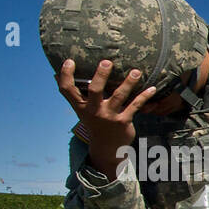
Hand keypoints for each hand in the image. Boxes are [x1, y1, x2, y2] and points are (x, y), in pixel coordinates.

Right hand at [56, 58, 157, 175]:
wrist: (107, 147)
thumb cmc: (94, 121)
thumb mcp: (82, 109)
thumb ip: (73, 93)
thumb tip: (55, 75)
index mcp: (81, 106)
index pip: (67, 90)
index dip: (66, 75)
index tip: (70, 60)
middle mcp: (94, 110)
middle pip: (95, 90)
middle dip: (100, 75)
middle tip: (107, 61)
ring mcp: (109, 116)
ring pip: (119, 96)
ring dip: (129, 83)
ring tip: (136, 71)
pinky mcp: (124, 122)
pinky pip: (135, 106)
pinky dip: (144, 96)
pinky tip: (152, 88)